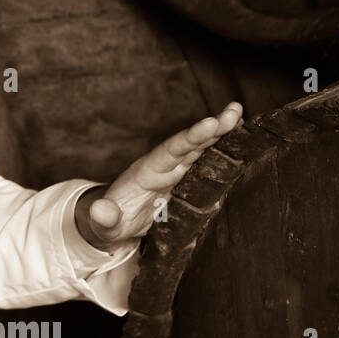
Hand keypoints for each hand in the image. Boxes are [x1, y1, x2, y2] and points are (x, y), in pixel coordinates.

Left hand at [75, 102, 244, 248]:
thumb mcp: (103, 225)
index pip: (170, 152)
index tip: (210, 123)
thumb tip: (99, 211)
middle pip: (189, 145)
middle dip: (211, 128)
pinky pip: (205, 161)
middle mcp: (162, 167)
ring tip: (239, 113)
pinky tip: (239, 136)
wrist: (113, 224)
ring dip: (220, 132)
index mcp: (146, 173)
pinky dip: (220, 148)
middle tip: (234, 111)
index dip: (191, 138)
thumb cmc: (110, 224)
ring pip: (200, 149)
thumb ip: (103, 219)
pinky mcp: (184, 180)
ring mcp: (175, 172)